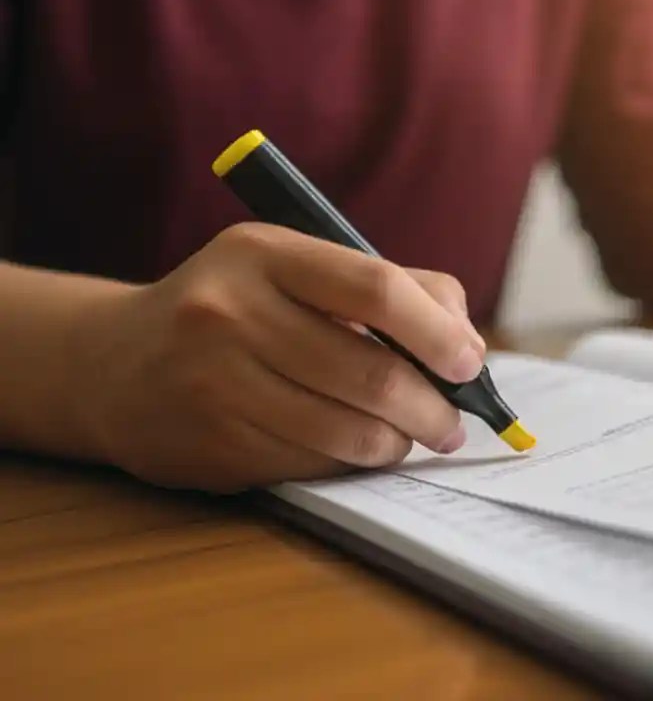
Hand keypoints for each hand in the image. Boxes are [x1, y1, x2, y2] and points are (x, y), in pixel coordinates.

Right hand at [69, 223, 485, 492]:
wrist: (113, 364)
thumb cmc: (235, 310)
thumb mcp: (296, 270)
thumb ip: (391, 288)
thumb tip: (468, 343)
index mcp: (263, 254)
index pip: (376, 289)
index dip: (438, 333)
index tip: (469, 363)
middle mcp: (229, 313)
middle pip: (371, 373)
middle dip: (432, 408)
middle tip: (452, 423)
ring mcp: (212, 384)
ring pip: (346, 432)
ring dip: (395, 443)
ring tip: (407, 438)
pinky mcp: (208, 447)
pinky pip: (311, 466)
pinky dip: (348, 463)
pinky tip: (350, 450)